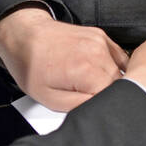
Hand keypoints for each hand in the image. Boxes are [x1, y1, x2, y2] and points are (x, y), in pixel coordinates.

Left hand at [0, 5, 130, 110]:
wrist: (24, 35)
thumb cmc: (31, 66)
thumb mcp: (49, 99)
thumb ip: (80, 106)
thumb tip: (101, 109)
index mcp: (86, 71)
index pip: (113, 97)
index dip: (103, 105)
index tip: (91, 106)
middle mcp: (98, 53)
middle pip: (120, 84)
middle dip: (106, 93)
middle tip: (85, 95)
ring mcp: (101, 42)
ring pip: (121, 72)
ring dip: (109, 81)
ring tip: (87, 82)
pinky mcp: (101, 37)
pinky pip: (119, 57)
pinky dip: (113, 67)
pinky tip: (96, 71)